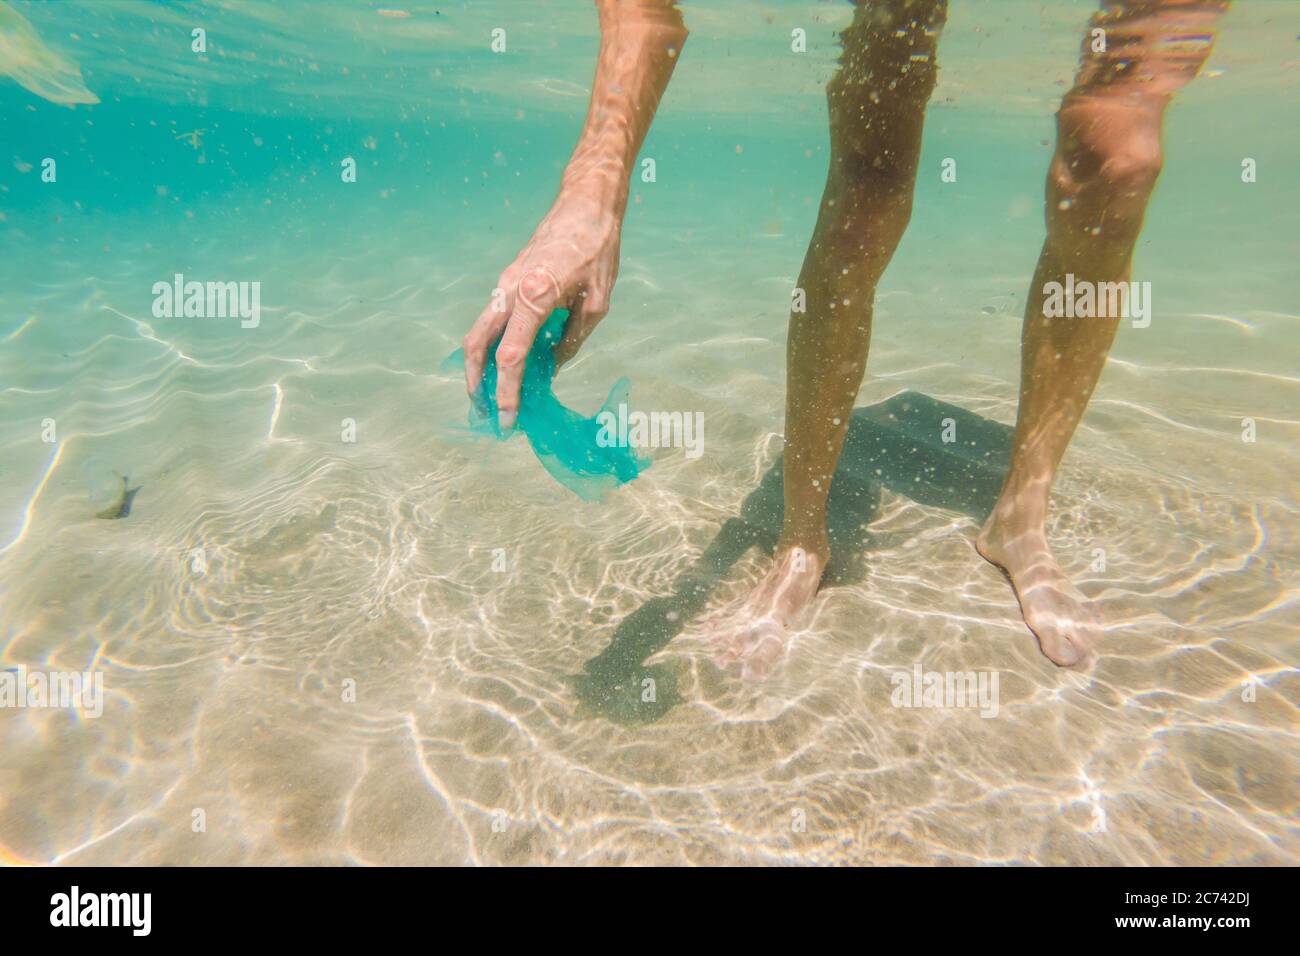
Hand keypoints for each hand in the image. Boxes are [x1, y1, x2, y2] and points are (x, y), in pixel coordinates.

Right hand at [461, 191, 621, 429]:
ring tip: (490, 396)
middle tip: (485, 414)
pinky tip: (505, 364)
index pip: (510, 356)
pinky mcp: (507, 280)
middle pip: (476, 345)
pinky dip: (490, 346)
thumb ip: (571, 340)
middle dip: (476, 384)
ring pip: (478, 332)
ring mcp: (504, 283)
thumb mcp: (597, 303)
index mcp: (535, 296)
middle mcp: (510, 290)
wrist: (586, 203)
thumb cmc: (598, 250)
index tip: (508, 420)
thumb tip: (550, 369)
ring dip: (478, 366)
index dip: (506, 392)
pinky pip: (491, 319)